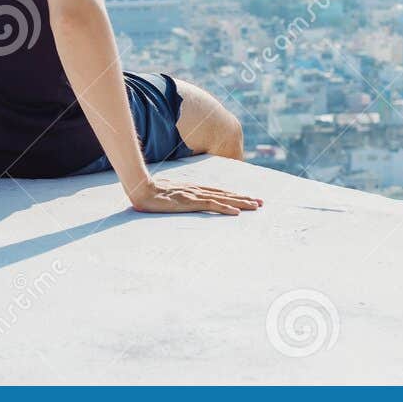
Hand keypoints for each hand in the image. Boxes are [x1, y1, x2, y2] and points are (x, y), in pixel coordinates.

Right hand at [126, 176, 262, 215]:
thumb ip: (179, 196)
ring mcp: (195, 195)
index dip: (235, 195)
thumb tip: (183, 200)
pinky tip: (235, 212)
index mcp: (194, 188)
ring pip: (223, 199)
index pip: (219, 192)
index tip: (248, 198)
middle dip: (244, 198)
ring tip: (255, 206)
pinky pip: (211, 206)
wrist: (142, 189)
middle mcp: (198, 190)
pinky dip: (225, 208)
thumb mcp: (170, 194)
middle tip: (261, 203)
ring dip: (240, 203)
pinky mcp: (190, 202)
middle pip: (226, 194)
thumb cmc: (153, 193)